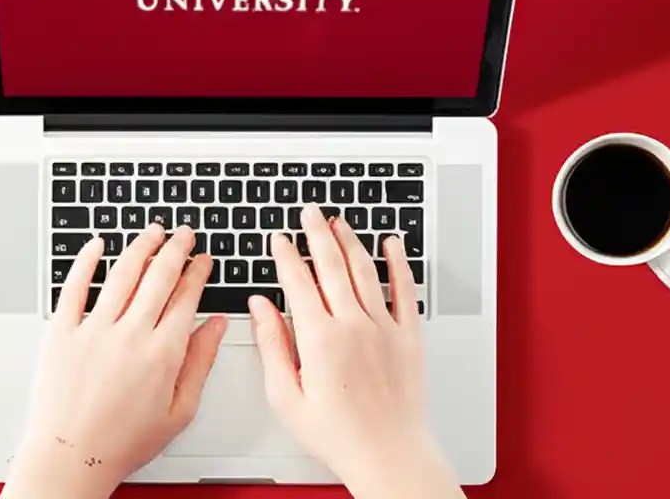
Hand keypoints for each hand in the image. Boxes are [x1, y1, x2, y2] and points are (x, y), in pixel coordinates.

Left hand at [2, 225, 227, 498]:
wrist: (71, 457)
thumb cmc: (122, 442)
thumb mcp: (179, 411)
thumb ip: (200, 363)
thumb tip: (216, 326)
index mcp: (162, 354)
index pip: (185, 297)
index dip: (197, 272)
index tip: (203, 259)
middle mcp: (130, 335)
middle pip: (158, 276)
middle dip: (176, 248)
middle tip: (184, 234)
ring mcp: (93, 330)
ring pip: (122, 273)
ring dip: (141, 246)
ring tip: (152, 232)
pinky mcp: (62, 332)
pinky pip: (74, 286)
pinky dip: (86, 261)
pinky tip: (97, 245)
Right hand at [249, 206, 463, 498]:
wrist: (389, 455)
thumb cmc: (338, 435)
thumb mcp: (286, 397)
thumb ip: (272, 346)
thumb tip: (260, 309)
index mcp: (319, 339)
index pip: (298, 281)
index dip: (285, 255)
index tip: (279, 238)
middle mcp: (354, 326)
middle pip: (332, 265)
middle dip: (317, 233)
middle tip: (309, 212)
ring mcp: (385, 328)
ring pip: (366, 270)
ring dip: (350, 241)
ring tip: (338, 221)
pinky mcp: (409, 337)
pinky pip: (404, 290)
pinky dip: (398, 263)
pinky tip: (391, 245)